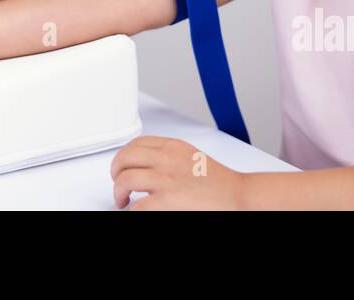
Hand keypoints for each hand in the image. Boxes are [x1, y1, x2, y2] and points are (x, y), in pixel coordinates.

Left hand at [110, 136, 246, 209]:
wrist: (238, 195)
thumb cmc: (220, 182)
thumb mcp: (191, 157)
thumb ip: (171, 157)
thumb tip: (151, 166)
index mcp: (173, 146)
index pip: (136, 143)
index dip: (125, 155)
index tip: (124, 165)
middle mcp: (166, 158)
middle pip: (125, 157)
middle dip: (115, 170)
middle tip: (117, 182)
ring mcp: (165, 178)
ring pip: (125, 178)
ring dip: (118, 191)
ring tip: (122, 200)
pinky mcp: (167, 199)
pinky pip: (137, 205)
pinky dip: (131, 210)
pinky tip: (134, 212)